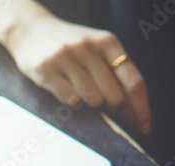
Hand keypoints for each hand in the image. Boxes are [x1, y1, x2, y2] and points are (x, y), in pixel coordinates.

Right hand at [4, 12, 150, 133]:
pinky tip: (64, 89)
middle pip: (115, 96)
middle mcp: (89, 48)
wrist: (30, 30)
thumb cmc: (69, 46)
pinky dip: (70, 101)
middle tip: (101, 103)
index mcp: (108, 42)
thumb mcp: (96, 49)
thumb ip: (114, 73)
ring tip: (80, 91)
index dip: (141, 108)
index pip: (134, 81)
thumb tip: (131, 112)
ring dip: (89, 103)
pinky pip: (69, 99)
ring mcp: (66, 57)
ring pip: (93, 99)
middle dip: (111, 107)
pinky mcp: (46, 68)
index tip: (143, 128)